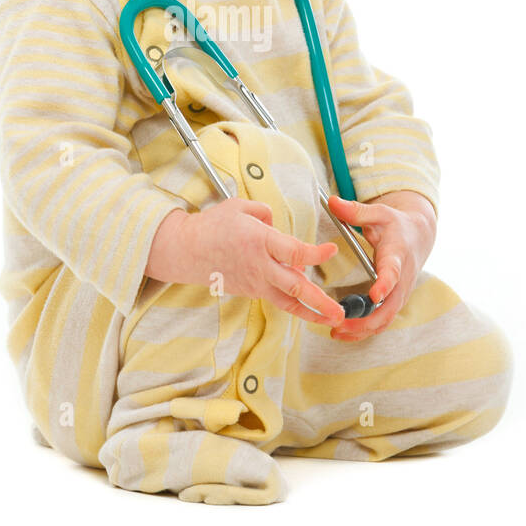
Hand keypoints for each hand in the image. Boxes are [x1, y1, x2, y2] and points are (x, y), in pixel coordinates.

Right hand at [168, 198, 346, 327]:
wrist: (185, 251)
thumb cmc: (211, 226)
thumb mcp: (239, 207)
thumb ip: (266, 214)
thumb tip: (278, 227)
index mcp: (260, 242)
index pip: (296, 253)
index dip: (317, 254)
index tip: (332, 250)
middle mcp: (260, 266)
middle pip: (295, 286)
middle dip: (320, 301)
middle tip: (340, 311)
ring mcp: (255, 283)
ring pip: (288, 301)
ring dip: (312, 312)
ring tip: (332, 319)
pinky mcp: (250, 291)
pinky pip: (276, 298)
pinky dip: (293, 302)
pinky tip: (308, 304)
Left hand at [326, 191, 436, 341]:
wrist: (418, 236)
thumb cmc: (395, 224)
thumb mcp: (378, 213)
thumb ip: (355, 210)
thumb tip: (332, 201)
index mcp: (397, 255)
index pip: (393, 272)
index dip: (385, 284)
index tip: (374, 295)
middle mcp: (402, 279)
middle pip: (390, 306)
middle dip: (367, 319)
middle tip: (340, 324)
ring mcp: (401, 292)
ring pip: (387, 319)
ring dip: (364, 329)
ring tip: (337, 333)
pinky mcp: (396, 300)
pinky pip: (384, 320)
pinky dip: (366, 330)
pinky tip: (345, 333)